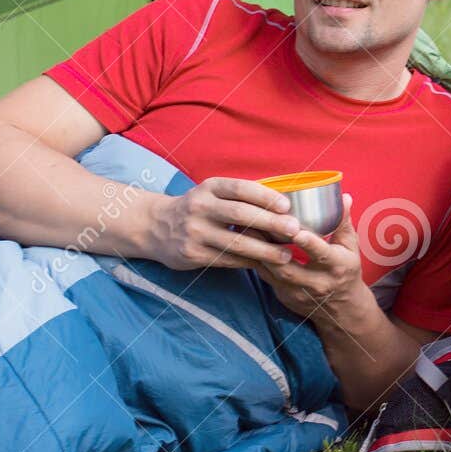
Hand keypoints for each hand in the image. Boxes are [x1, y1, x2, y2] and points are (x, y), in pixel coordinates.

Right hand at [142, 177, 300, 270]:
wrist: (155, 226)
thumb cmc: (198, 208)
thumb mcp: (212, 193)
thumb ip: (241, 197)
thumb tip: (284, 207)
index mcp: (209, 188)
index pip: (240, 188)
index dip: (265, 196)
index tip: (287, 206)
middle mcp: (200, 207)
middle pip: (240, 215)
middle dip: (270, 223)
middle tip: (294, 230)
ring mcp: (195, 232)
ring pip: (235, 242)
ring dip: (264, 250)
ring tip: (286, 255)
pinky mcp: (192, 254)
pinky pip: (227, 259)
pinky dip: (249, 262)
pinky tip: (265, 264)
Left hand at [256, 193, 370, 327]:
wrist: (341, 308)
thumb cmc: (346, 270)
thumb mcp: (350, 247)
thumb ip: (343, 222)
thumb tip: (343, 196)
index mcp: (337, 267)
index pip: (322, 255)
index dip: (309, 244)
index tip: (297, 231)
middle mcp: (317, 283)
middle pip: (290, 267)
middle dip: (273, 248)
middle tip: (259, 224)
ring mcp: (298, 293)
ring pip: (274, 273)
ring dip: (259, 253)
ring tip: (248, 230)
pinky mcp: (284, 296)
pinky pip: (266, 278)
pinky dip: (256, 261)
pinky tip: (246, 245)